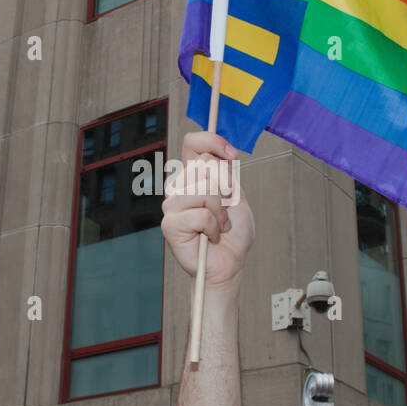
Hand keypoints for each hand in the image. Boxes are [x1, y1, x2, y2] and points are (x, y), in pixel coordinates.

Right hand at [160, 132, 253, 290]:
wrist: (228, 264)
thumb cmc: (232, 233)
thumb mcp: (236, 196)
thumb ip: (225, 175)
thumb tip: (217, 157)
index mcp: (193, 176)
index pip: (193, 143)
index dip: (213, 141)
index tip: (232, 155)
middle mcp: (178, 186)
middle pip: (205, 165)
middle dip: (226, 189)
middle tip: (225, 211)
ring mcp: (171, 204)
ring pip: (205, 190)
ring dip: (220, 212)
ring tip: (218, 226)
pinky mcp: (170, 223)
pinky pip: (201, 214)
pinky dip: (213, 227)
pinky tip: (209, 237)